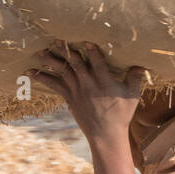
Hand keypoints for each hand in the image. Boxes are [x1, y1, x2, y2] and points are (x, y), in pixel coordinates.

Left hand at [27, 42, 146, 148]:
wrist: (106, 135)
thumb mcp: (132, 96)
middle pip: (75, 63)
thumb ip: (135, 78)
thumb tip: (142, 65)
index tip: (85, 40)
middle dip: (66, 50)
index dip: (92, 51)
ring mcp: (77, 91)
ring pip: (62, 72)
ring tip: (40, 52)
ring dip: (50, 61)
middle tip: (56, 38)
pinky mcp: (69, 98)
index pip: (97, 63)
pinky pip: (54, 85)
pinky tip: (32, 72)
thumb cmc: (121, 114)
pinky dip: (43, 78)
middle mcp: (89, 84)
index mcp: (105, 82)